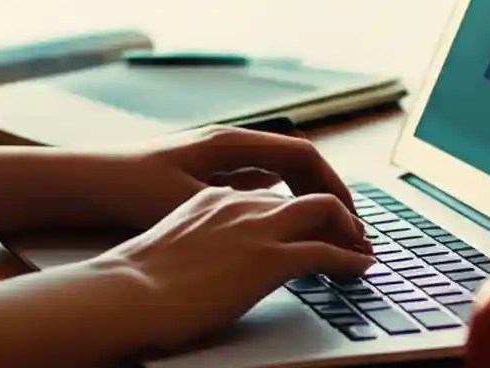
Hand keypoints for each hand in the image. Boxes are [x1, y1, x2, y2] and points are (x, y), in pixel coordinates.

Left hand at [84, 126, 358, 231]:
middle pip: (296, 160)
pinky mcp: (203, 170)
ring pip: (276, 170)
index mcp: (232, 142)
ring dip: (303, 193)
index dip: (334, 185)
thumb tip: (288, 221)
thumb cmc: (131, 188)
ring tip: (322, 225)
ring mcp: (217, 154)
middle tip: (347, 225)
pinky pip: (255, 178)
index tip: (352, 215)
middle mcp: (229, 142)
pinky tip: (279, 219)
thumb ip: (241, 208)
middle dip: (326, 191)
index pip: (303, 155)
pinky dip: (277, 196)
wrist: (85, 180)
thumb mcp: (191, 202)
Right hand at [99, 186, 373, 353]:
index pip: (270, 195)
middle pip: (303, 196)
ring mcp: (259, 228)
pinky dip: (350, 258)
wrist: (127, 294)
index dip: (295, 212)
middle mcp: (241, 204)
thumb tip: (215, 255)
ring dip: (349, 230)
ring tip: (361, 248)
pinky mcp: (271, 258)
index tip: (308, 227)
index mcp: (216, 198)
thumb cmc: (137, 283)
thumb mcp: (173, 244)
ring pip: (324, 212)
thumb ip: (200, 238)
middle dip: (333, 213)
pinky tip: (360, 268)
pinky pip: (327, 252)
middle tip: (349, 234)